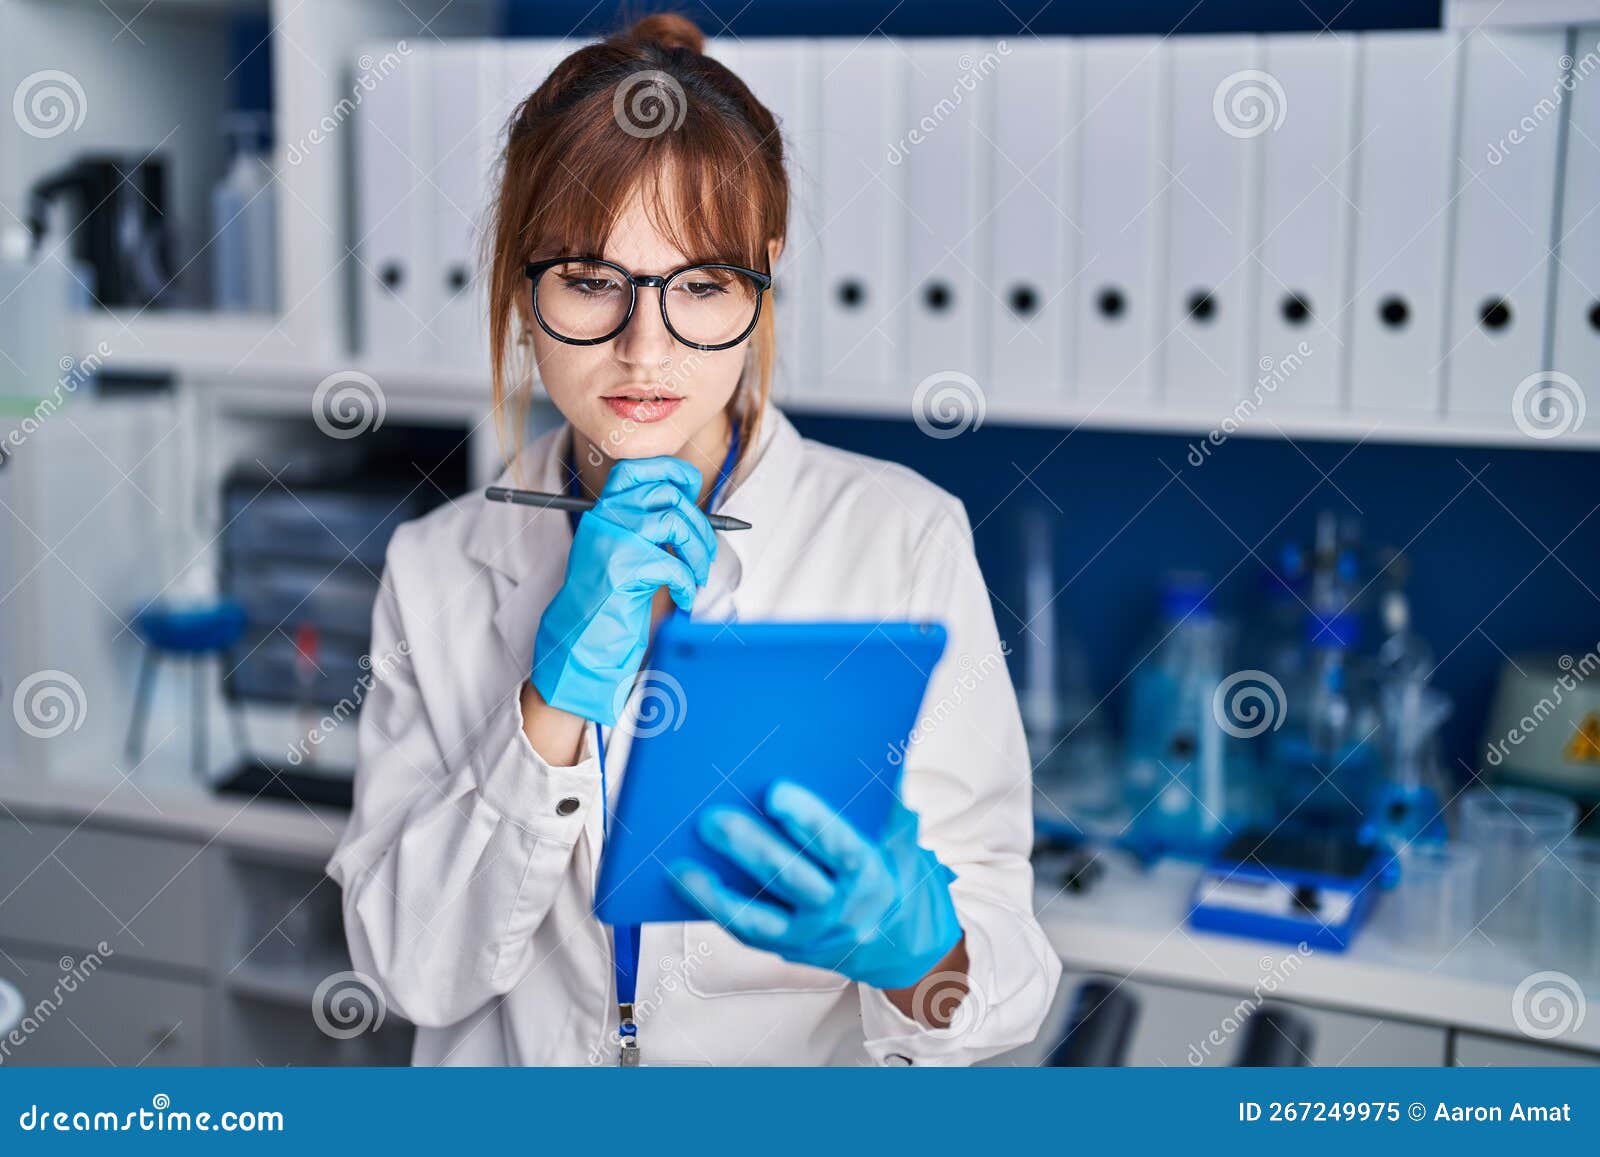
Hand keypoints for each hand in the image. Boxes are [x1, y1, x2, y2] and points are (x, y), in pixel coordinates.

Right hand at [529, 456, 715, 724]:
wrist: (578, 637)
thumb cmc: (607, 598)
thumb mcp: (620, 551)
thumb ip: (643, 526)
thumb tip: (692, 510)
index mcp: (603, 512)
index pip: (635, 469)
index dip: (671, 470)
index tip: (691, 488)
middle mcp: (605, 519)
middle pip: (668, 495)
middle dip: (700, 525)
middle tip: (706, 554)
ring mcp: (613, 541)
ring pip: (676, 522)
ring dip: (699, 552)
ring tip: (698, 575)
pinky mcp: (624, 569)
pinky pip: (675, 565)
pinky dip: (688, 583)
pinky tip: (683, 596)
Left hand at [670, 780, 962, 989]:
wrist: (897, 936)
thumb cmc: (889, 864)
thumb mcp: (899, 835)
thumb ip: (885, 799)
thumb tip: (872, 745)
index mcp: (870, 873)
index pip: (840, 847)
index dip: (809, 821)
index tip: (776, 791)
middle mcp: (840, 909)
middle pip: (792, 880)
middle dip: (752, 847)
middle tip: (712, 816)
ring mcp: (809, 933)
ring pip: (761, 915)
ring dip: (718, 888)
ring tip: (684, 856)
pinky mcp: (784, 947)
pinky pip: (744, 929)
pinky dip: (711, 904)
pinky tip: (682, 876)